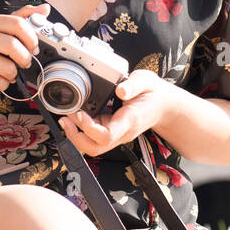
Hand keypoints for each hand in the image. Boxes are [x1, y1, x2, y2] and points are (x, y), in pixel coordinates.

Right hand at [0, 3, 49, 93]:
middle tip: (25, 62)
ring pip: (7, 68)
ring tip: (9, 71)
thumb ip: (22, 18)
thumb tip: (44, 9)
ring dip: (14, 73)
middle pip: (13, 46)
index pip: (17, 24)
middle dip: (25, 58)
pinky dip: (4, 83)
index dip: (31, 37)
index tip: (34, 47)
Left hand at [57, 69, 179, 156]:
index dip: (89, 128)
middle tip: (65, 117)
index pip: (107, 135)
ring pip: (92, 146)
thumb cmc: (155, 94)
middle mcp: (121, 132)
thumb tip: (120, 90)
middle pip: (95, 147)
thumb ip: (134, 84)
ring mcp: (116, 134)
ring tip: (66, 116)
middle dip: (75, 136)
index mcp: (129, 121)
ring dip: (75, 135)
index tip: (79, 113)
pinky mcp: (111, 131)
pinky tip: (74, 116)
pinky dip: (80, 130)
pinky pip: (93, 138)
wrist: (164, 106)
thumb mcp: (148, 81)